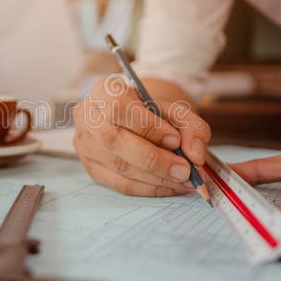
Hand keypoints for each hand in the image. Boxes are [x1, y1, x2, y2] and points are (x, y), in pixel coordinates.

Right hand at [73, 75, 209, 196]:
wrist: (136, 122)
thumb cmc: (153, 114)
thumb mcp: (175, 111)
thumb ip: (191, 127)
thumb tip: (195, 155)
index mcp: (103, 91)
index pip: (119, 108)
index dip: (147, 126)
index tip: (174, 140)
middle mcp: (87, 117)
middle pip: (114, 141)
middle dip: (154, 159)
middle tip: (185, 170)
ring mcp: (85, 145)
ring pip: (119, 166)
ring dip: (156, 178)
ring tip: (184, 181)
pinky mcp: (91, 168)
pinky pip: (120, 184)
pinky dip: (150, 189)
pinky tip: (171, 186)